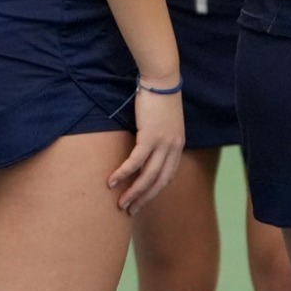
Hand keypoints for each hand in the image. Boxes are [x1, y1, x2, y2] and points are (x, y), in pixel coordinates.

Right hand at [108, 85, 184, 213]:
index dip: (154, 191)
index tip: (142, 201)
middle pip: (158, 182)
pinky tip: (112, 181)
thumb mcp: (164, 122)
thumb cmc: (160, 97)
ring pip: (148, 176)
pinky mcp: (150, 136)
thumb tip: (143, 149)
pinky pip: (136, 161)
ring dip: (133, 192)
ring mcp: (163, 143)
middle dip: (143, 199)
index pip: (167, 176)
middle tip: (130, 210)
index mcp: (177, 145)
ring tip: (120, 203)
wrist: (162, 79)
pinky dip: (124, 173)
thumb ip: (158, 138)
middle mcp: (173, 148)